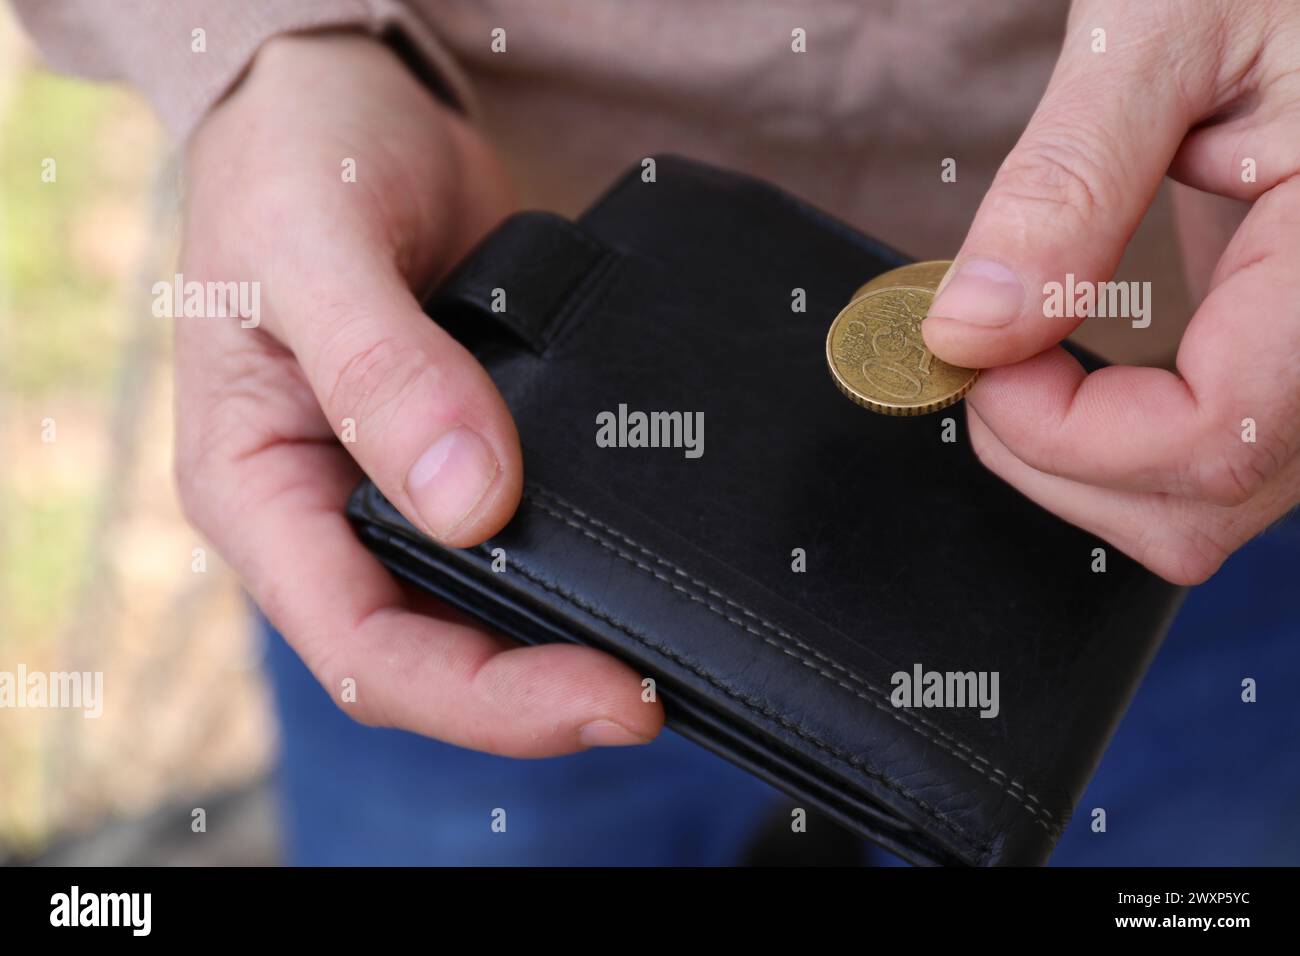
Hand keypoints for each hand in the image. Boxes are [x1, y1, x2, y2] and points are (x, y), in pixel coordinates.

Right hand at [176, 33, 660, 751]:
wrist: (353, 103)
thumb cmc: (298, 156)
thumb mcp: (311, 247)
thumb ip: (382, 369)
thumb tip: (473, 500)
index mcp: (258, 490)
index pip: (361, 646)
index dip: (481, 697)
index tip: (604, 692)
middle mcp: (329, 512)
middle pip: (430, 656)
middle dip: (537, 694)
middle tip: (655, 693)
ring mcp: (400, 492)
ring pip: (479, 616)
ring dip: (563, 648)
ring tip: (662, 655)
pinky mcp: (467, 456)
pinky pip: (521, 541)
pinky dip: (580, 568)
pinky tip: (643, 570)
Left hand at [923, 0, 1299, 584]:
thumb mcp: (1162, 30)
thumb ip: (1066, 185)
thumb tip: (966, 333)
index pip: (1214, 438)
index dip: (1064, 435)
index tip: (975, 363)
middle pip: (1206, 505)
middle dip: (1059, 460)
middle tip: (987, 360)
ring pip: (1214, 505)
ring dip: (1088, 461)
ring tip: (1027, 362)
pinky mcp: (1299, 355)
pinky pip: (1220, 456)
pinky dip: (1126, 443)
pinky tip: (1081, 373)